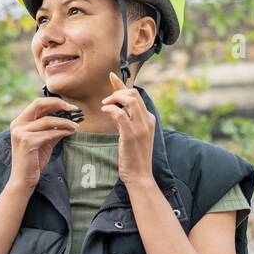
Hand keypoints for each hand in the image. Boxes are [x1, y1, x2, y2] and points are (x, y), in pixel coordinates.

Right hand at [8, 95, 79, 191]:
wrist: (24, 179)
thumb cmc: (33, 161)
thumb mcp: (44, 141)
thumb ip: (53, 129)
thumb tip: (69, 120)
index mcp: (19, 122)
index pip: (37, 104)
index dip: (54, 102)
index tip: (69, 106)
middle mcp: (17, 125)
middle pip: (39, 104)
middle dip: (59, 104)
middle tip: (74, 109)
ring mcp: (21, 133)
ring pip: (48, 120)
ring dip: (65, 122)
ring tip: (76, 125)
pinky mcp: (27, 142)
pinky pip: (50, 133)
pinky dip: (62, 131)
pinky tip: (70, 132)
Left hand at [101, 70, 176, 196]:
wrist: (140, 175)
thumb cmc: (134, 157)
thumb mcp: (133, 135)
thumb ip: (127, 121)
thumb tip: (116, 109)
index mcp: (149, 119)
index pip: (136, 96)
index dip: (122, 85)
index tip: (112, 78)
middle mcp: (147, 120)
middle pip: (133, 94)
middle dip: (117, 92)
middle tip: (106, 101)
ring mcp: (140, 126)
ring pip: (129, 99)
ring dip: (114, 98)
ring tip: (104, 106)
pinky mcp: (131, 134)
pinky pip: (120, 113)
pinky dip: (110, 108)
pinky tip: (104, 111)